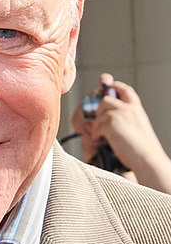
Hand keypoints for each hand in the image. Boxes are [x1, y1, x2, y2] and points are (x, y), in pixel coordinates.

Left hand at [74, 73, 170, 193]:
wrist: (147, 158)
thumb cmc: (143, 148)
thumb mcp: (139, 127)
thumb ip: (128, 119)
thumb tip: (113, 119)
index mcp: (136, 109)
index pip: (125, 90)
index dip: (116, 86)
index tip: (109, 85)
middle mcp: (128, 109)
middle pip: (106, 100)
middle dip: (99, 109)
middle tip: (98, 119)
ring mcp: (119, 115)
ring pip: (99, 113)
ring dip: (97, 123)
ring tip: (100, 134)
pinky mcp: (111, 124)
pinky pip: (96, 126)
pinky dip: (96, 134)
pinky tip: (100, 140)